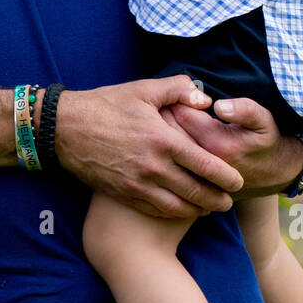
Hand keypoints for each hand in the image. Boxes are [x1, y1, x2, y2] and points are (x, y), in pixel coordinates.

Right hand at [54, 77, 242, 219]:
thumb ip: (179, 90)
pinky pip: (156, 209)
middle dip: (218, 200)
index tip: (238, 180)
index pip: (206, 165)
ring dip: (199, 210)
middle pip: (197, 192)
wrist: (64, 129)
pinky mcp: (124, 194)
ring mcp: (138, 185)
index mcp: (163, 140)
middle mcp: (153, 167)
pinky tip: (182, 209)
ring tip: (210, 209)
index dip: (227, 176)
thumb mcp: (143, 90)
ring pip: (178, 206)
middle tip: (229, 202)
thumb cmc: (105, 105)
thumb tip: (206, 100)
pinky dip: (174, 212)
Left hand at [166, 95, 302, 196]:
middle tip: (167, 102)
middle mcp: (201, 161)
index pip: (181, 113)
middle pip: (168, 130)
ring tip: (165, 117)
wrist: (272, 175)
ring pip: (165, 146)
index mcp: (217, 143)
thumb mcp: (264, 121)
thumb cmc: (265, 141)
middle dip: (164, 113)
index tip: (179, 92)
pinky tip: (170, 137)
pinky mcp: (191, 181)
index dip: (176, 97)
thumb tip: (220, 107)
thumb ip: (245, 111)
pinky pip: (169, 160)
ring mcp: (194, 174)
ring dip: (161, 129)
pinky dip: (165, 146)